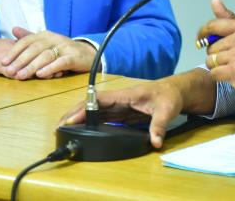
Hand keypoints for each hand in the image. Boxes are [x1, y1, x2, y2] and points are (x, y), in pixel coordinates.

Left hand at [1, 27, 97, 79]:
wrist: (88, 54)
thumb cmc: (63, 50)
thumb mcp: (46, 42)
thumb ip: (30, 37)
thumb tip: (13, 29)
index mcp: (45, 35)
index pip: (26, 41)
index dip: (14, 52)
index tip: (3, 62)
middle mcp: (54, 38)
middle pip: (34, 49)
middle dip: (20, 61)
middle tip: (9, 72)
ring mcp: (65, 47)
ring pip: (46, 56)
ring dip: (32, 66)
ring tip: (21, 76)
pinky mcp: (74, 57)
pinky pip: (61, 62)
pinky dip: (50, 68)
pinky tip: (41, 75)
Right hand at [59, 69, 216, 147]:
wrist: (175, 92)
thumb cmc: (169, 96)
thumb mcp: (166, 110)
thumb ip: (159, 125)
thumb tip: (155, 142)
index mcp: (125, 95)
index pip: (99, 100)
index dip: (84, 108)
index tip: (71, 118)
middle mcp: (118, 100)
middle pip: (91, 105)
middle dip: (75, 113)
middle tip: (59, 126)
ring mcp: (119, 106)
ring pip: (95, 111)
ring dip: (79, 118)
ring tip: (64, 129)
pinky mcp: (121, 113)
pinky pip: (102, 117)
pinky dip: (90, 122)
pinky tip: (81, 129)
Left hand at [199, 0, 234, 103]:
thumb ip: (229, 17)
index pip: (213, 25)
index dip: (203, 33)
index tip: (202, 40)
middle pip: (211, 47)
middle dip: (215, 55)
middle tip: (229, 59)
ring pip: (211, 60)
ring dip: (217, 66)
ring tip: (231, 67)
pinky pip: (214, 73)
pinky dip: (219, 76)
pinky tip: (231, 75)